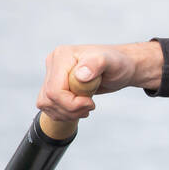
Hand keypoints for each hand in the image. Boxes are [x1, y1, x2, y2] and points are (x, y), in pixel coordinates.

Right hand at [37, 42, 160, 121]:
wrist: (121, 67)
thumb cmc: (118, 63)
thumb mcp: (110, 62)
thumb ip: (95, 65)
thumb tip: (80, 75)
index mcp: (61, 56)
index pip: (54, 90)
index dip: (71, 103)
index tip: (91, 103)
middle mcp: (53, 64)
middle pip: (49, 99)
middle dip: (70, 109)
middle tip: (91, 106)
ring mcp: (52, 76)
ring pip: (46, 104)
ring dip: (67, 113)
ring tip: (87, 108)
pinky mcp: (55, 86)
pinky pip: (50, 106)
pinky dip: (64, 113)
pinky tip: (79, 110)